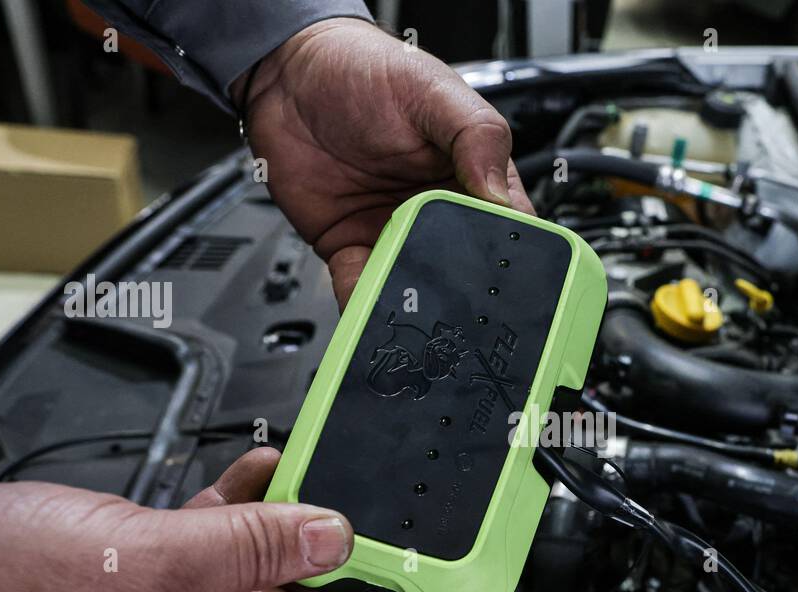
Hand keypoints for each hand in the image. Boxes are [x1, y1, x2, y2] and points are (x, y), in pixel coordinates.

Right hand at [0, 448, 399, 591]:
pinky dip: (237, 510)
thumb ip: (248, 551)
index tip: (408, 565)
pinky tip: (257, 472)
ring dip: (286, 521)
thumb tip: (333, 536)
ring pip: (256, 571)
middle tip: (360, 496)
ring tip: (314, 469)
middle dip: (332, 554)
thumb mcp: (142, 569)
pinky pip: (210, 548)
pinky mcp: (134, 584)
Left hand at [239, 17, 534, 307]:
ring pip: (414, 288)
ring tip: (415, 314)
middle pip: (463, 271)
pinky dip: (366, 307)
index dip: (511, 256)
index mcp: (474, 180)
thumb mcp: (434, 92)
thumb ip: (475, 137)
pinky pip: (363, 290)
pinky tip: (370, 308)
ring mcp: (395, 235)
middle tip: (458, 303)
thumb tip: (499, 196)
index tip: (504, 274)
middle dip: (462, 292)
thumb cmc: (365, 71)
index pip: (509, 230)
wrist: (287, 77)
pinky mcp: (352, 250)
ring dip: (415, 306)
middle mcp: (439, 215)